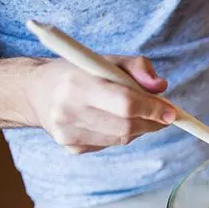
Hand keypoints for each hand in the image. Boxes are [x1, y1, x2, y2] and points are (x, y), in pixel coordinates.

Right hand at [26, 56, 176, 153]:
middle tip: (164, 115)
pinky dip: (122, 134)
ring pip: (122, 138)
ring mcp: (67, 134)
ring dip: (140, 128)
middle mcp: (67, 111)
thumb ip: (137, 67)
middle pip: (126, 126)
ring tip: (140, 114)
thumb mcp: (106, 59)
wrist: (36, 91)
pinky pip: (110, 144)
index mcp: (76, 84)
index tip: (172, 111)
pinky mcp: (71, 147)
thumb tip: (161, 86)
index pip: (125, 103)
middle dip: (152, 122)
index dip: (152, 108)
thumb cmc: (79, 71)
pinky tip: (114, 120)